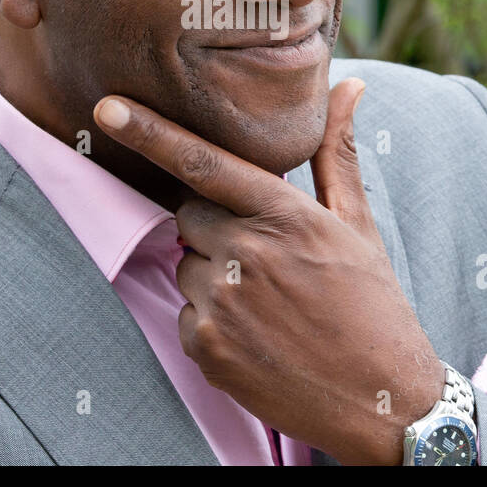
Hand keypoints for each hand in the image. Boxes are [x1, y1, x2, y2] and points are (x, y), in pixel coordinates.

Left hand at [93, 78, 444, 464]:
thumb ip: (336, 153)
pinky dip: (211, 320)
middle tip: (265, 255)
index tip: (106, 107)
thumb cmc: (372, 303)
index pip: (203, 164)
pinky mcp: (207, 348)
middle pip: (189, 215)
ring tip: (268, 300)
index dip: (149, 132)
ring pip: (187, 265)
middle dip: (215, 225)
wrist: (380, 401)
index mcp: (285, 216)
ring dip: (214, 274)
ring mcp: (223, 305)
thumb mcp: (357, 224)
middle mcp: (248, 256)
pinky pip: (185, 313)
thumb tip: (350, 86)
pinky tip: (257, 333)